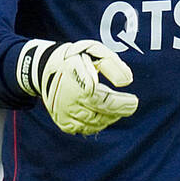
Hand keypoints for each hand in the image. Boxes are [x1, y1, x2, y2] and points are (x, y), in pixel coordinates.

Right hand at [17, 39, 138, 134]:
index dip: (122, 104)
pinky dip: (95, 124)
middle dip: (117, 112)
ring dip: (108, 118)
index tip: (134, 102)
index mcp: (78, 84)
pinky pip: (84, 129)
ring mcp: (64, 114)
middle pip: (101, 115)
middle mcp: (69, 102)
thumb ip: (113, 64)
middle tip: (127, 105)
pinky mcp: (62, 122)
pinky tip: (101, 114)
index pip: (105, 102)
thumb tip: (126, 81)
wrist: (45, 66)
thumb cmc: (76, 57)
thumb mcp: (96, 51)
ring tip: (114, 108)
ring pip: (93, 124)